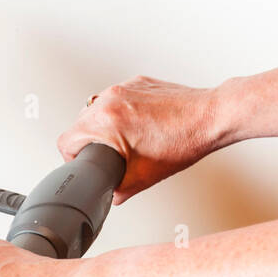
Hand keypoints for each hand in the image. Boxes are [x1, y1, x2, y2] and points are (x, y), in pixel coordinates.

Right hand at [58, 76, 226, 203]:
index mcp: (106, 120)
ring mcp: (124, 87)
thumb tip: (109, 194)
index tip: (82, 163)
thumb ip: (117, 189)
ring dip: (105, 126)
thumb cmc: (184, 141)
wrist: (211, 117)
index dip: (71, 158)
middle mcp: (111, 98)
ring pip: (98, 109)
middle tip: (107, 155)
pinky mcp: (138, 83)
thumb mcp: (143, 177)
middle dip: (90, 142)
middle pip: (79, 123)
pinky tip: (142, 127)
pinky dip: (123, 114)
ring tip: (126, 140)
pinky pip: (118, 99)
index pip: (66, 140)